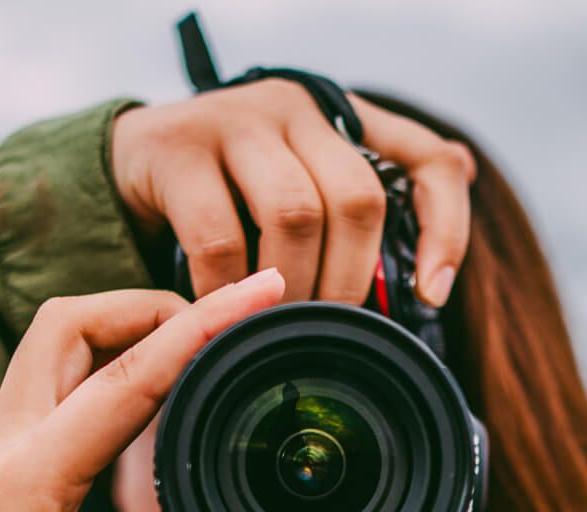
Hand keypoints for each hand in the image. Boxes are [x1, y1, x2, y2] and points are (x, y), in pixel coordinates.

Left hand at [0, 269, 337, 511]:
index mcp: (22, 486)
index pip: (130, 375)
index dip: (206, 324)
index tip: (266, 289)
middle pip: (68, 326)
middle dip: (148, 305)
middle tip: (227, 318)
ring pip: (47, 355)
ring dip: (118, 334)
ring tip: (198, 346)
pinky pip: (45, 398)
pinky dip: (100, 375)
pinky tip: (150, 403)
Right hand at [111, 81, 476, 306]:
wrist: (129, 164)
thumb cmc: (231, 189)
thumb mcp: (300, 185)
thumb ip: (363, 198)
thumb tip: (457, 198)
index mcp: (340, 119)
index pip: (425, 159)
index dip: (446, 228)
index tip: (432, 294)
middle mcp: (296, 108)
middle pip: (357, 199)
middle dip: (348, 280)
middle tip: (324, 329)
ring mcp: (237, 120)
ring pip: (294, 214)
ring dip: (291, 288)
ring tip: (274, 328)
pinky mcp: (178, 149)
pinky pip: (219, 237)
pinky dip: (227, 291)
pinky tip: (222, 315)